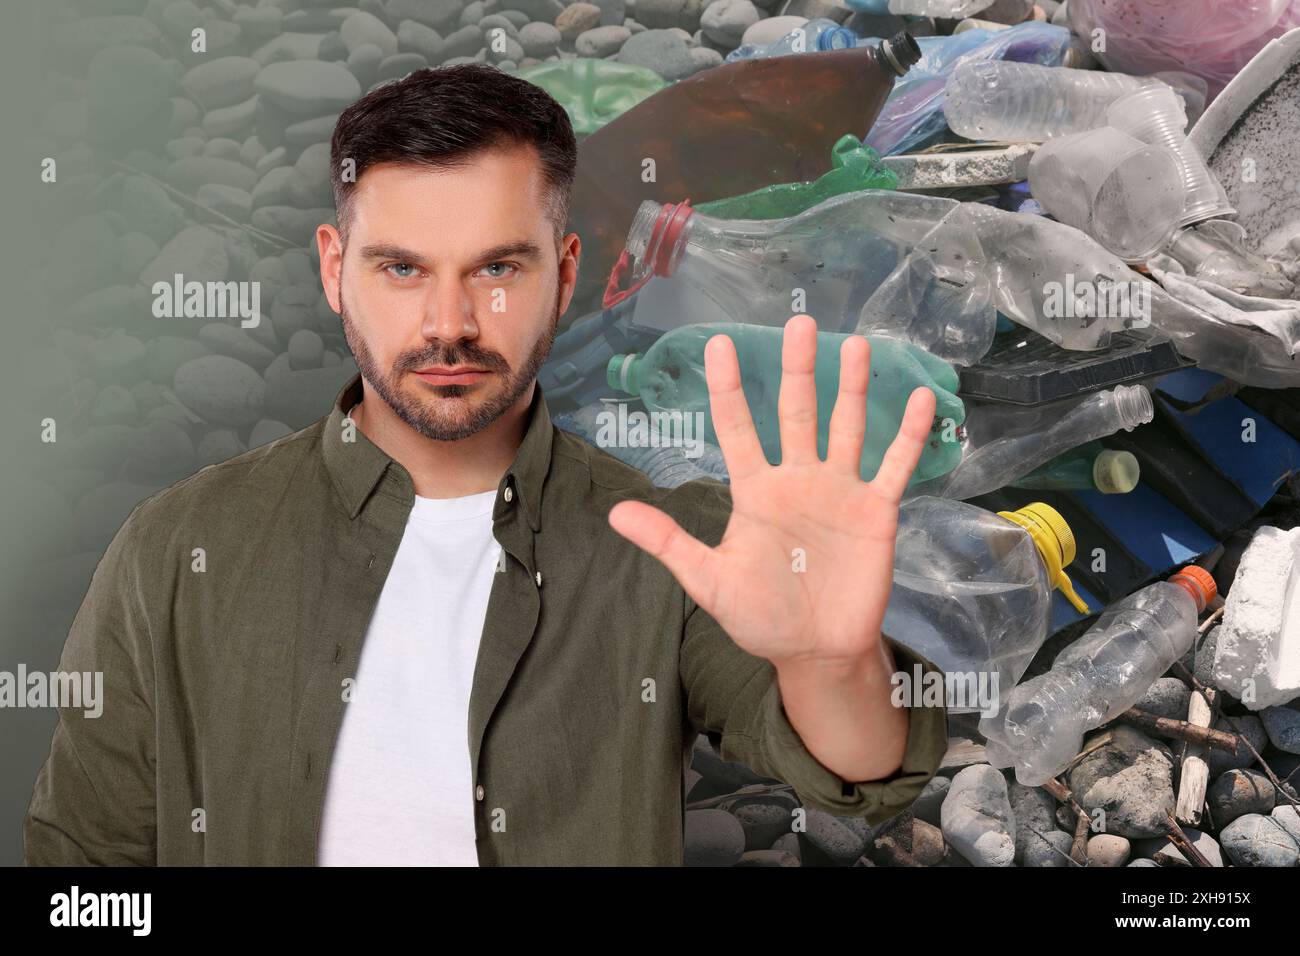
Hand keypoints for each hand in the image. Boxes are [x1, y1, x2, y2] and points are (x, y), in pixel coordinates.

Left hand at [608, 314, 937, 671]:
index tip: (718, 344)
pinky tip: (922, 399)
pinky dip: (908, 434)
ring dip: (853, 388)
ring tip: (857, 346)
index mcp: (756, 490)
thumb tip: (614, 513)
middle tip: (800, 322)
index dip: (727, 387)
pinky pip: (895, 465)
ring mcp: (839, 490)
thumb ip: (669, 543)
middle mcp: (798, 479)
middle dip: (798, 369)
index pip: (737, 428)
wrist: (815, 651)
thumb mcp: (709, 581)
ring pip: (846, 426)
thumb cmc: (760, 616)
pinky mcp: (875, 510)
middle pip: (796, 412)